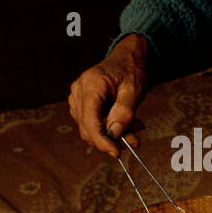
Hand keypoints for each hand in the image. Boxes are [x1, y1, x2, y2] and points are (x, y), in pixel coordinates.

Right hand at [68, 34, 148, 158]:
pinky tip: (123, 122)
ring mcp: (76, 97)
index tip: (117, 153)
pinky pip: (90, 123)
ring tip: (135, 125)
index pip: (89, 120)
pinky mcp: (79, 103)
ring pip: (89, 129)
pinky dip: (107, 128)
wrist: (125, 59)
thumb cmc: (131, 71)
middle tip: (135, 140)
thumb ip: (124, 112)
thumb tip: (114, 135)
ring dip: (112, 134)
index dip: (101, 141)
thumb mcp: (134, 90)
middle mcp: (79, 90)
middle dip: (111, 139)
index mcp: (92, 84)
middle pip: (88, 128)